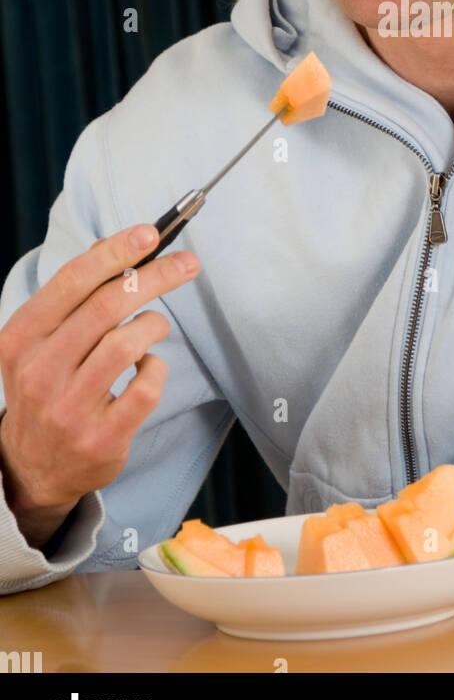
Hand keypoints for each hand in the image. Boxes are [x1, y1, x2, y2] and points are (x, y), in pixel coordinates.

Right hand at [0, 224, 198, 547]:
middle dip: (155, 277)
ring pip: (127, 344)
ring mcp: (68, 408)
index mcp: (21, 338)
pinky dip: (156, 368)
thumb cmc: (47, 385)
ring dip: (154, 325)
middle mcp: (39, 372)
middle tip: (187, 264)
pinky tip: (148, 367)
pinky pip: (145, 388)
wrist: (31, 466)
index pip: (72, 282)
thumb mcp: (42, 340)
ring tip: (155, 327)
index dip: (115, 252)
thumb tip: (111, 246)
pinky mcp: (101, 438)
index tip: (151, 233)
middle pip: (106, 306)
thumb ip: (73, 295)